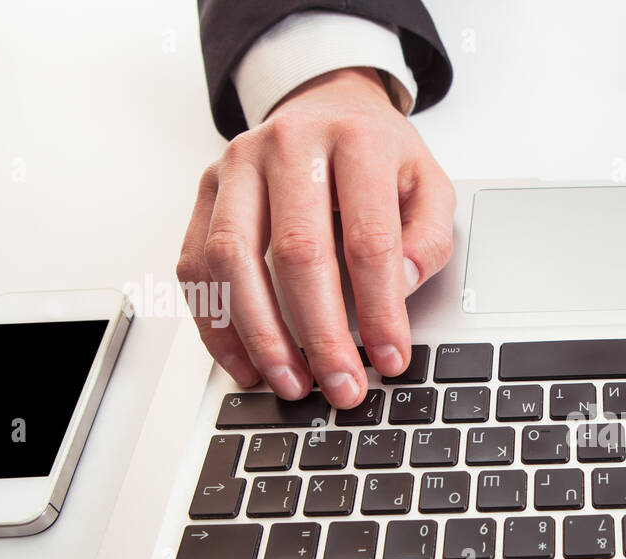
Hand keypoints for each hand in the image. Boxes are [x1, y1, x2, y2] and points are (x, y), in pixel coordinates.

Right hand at [177, 67, 454, 407]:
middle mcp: (289, 146)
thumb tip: (402, 287)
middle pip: (297, 254)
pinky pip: (196, 265)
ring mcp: (237, 166)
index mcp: (355, 140)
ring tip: (290, 382)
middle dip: (320, 334)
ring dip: (260, 335)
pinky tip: (245, 362)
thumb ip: (428, 237)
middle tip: (340, 385)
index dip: (380, 308)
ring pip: (232, 260)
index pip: (368, 239)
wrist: (327, 105)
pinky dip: (217, 323)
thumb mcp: (428, 184)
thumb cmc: (378, 156)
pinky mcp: (206, 192)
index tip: (390, 358)